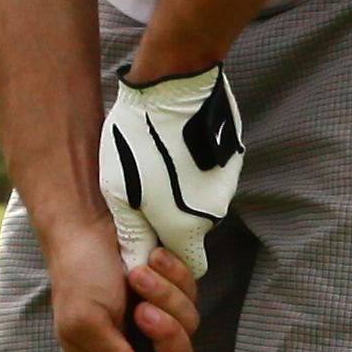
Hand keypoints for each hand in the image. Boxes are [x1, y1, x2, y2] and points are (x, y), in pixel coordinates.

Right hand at [40, 210, 201, 351]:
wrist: (89, 222)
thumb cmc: (78, 273)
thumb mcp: (85, 319)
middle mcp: (138, 347)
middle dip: (166, 335)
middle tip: (143, 310)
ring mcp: (159, 319)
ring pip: (189, 326)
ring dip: (165, 297)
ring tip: (138, 274)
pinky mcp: (173, 293)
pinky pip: (192, 294)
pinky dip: (174, 276)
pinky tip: (153, 259)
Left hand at [98, 63, 240, 278]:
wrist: (173, 86)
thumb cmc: (136, 139)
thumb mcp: (117, 190)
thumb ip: (133, 230)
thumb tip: (137, 257)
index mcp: (186, 226)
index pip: (189, 265)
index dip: (170, 257)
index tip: (152, 236)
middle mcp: (214, 212)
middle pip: (193, 229)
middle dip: (173, 217)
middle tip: (147, 188)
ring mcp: (228, 183)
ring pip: (203, 200)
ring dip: (184, 190)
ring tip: (160, 160)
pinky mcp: (233, 157)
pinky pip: (212, 174)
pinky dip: (196, 167)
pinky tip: (176, 145)